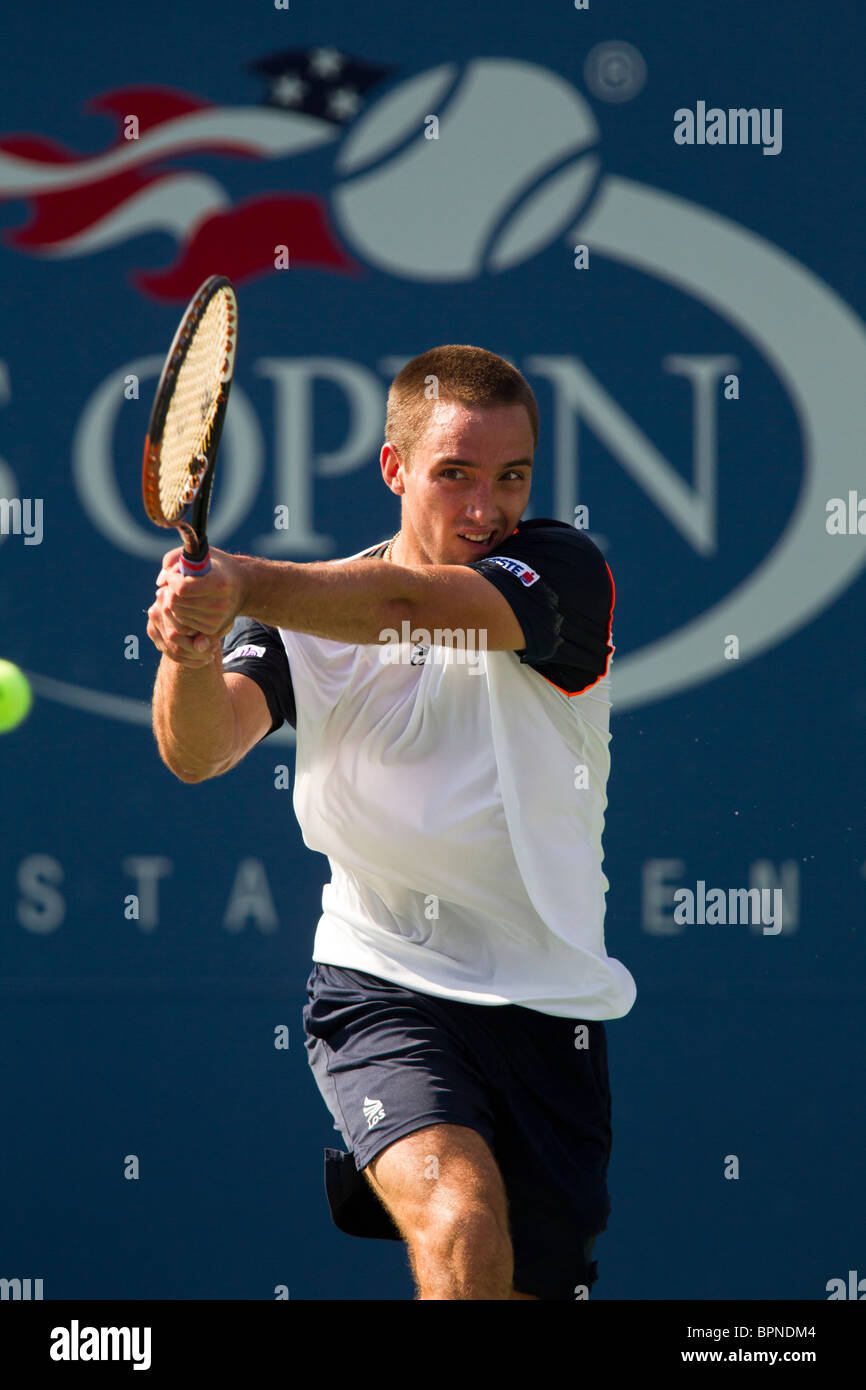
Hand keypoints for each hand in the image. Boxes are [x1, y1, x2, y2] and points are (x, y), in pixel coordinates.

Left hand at [147, 546, 244, 667]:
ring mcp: (217, 619)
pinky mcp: (212, 629)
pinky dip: (181, 612)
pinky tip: (190, 603)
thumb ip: (174, 560)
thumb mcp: (199, 554)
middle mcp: (220, 604)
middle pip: (175, 602)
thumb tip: (160, 583)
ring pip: (176, 613)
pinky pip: (182, 624)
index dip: (172, 579)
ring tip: (186, 592)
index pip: (181, 589)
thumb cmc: (216, 567)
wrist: (243, 587)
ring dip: (174, 601)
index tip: (176, 573)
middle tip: (178, 582)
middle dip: (170, 590)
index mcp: (219, 582)